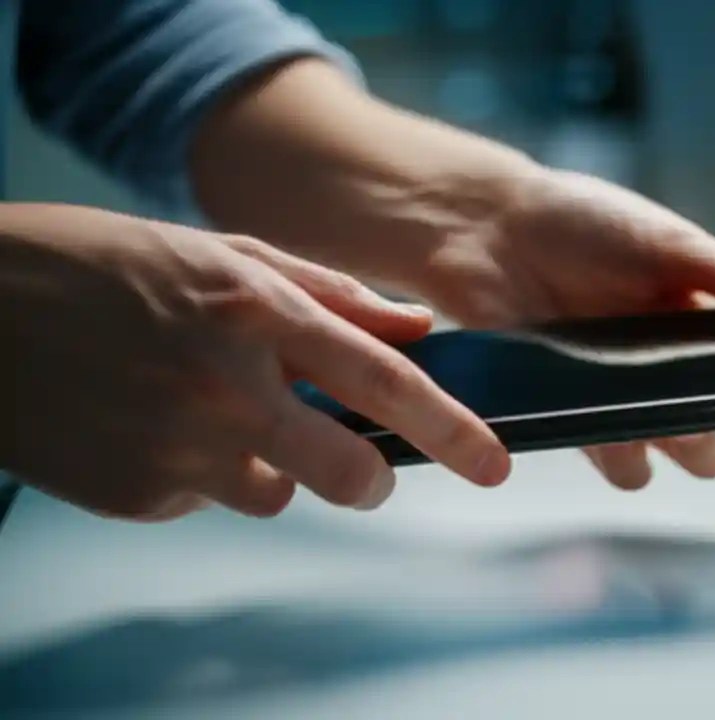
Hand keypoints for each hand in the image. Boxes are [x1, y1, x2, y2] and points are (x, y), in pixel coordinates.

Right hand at [0, 204, 509, 520]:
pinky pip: (204, 499)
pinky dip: (195, 472)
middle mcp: (224, 383)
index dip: (450, 427)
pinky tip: (151, 423)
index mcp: (254, 309)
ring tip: (203, 410)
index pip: (380, 378)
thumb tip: (418, 327)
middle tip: (367, 471)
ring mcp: (176, 445)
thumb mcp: (224, 252)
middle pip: (347, 471)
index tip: (494, 465)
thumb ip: (331, 291)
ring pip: (276, 494)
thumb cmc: (109, 266)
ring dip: (264, 465)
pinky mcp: (135, 494)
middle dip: (372, 479)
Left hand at [387, 168, 714, 488]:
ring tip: (657, 404)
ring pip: (692, 456)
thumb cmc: (585, 224)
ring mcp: (638, 397)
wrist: (488, 235)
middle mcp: (686, 366)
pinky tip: (606, 418)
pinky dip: (623, 452)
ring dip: (687, 444)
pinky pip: (626, 466)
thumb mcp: (676, 246)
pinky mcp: (587, 420)